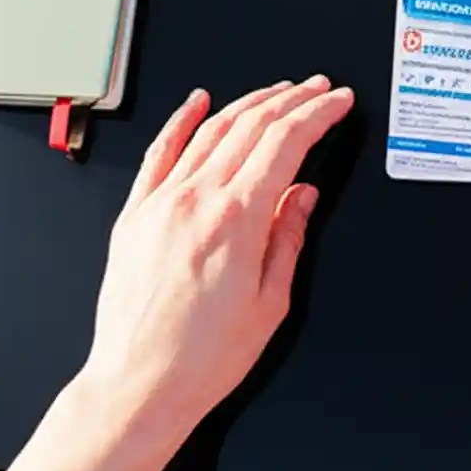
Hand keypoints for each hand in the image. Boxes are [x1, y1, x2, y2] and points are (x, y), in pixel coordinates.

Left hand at [82, 75, 353, 430]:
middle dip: (291, 100)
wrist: (140, 383)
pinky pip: (160, 152)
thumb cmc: (202, 356)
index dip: (317, 115)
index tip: (335, 102)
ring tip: (275, 91)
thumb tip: (303, 197)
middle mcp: (196, 201)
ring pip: (210, 130)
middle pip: (251, 126)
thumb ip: (289, 238)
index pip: (286, 143)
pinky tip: (197, 102)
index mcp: (237, 220)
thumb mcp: (270, 301)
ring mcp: (161, 203)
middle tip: (315, 88)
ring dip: (248, 102)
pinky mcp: (135, 214)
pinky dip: (181, 120)